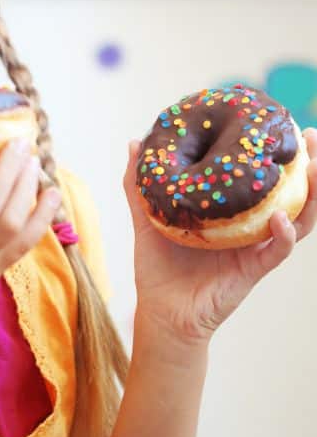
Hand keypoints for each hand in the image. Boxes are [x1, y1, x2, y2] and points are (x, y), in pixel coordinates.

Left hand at [122, 127, 316, 345]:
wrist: (159, 314)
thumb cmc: (158, 269)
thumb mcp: (148, 219)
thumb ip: (141, 185)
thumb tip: (136, 143)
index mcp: (232, 213)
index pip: (262, 179)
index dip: (275, 153)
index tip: (282, 122)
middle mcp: (250, 228)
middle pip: (291, 193)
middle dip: (309, 166)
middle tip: (311, 137)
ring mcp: (256, 250)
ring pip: (297, 219)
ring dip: (311, 195)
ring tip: (314, 168)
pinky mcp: (253, 272)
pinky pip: (277, 252)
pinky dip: (283, 235)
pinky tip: (281, 219)